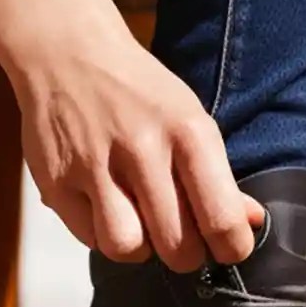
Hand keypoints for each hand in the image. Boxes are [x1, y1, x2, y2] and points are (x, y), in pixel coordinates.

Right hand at [14, 39, 263, 271]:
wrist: (65, 52)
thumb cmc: (139, 93)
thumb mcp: (189, 119)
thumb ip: (219, 176)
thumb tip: (250, 223)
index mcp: (187, 132)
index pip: (221, 218)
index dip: (231, 248)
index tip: (228, 248)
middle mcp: (142, 148)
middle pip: (176, 246)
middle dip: (185, 254)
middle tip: (181, 239)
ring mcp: (93, 166)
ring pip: (127, 248)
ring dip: (139, 248)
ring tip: (139, 224)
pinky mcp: (55, 181)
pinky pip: (89, 238)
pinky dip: (102, 234)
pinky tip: (106, 208)